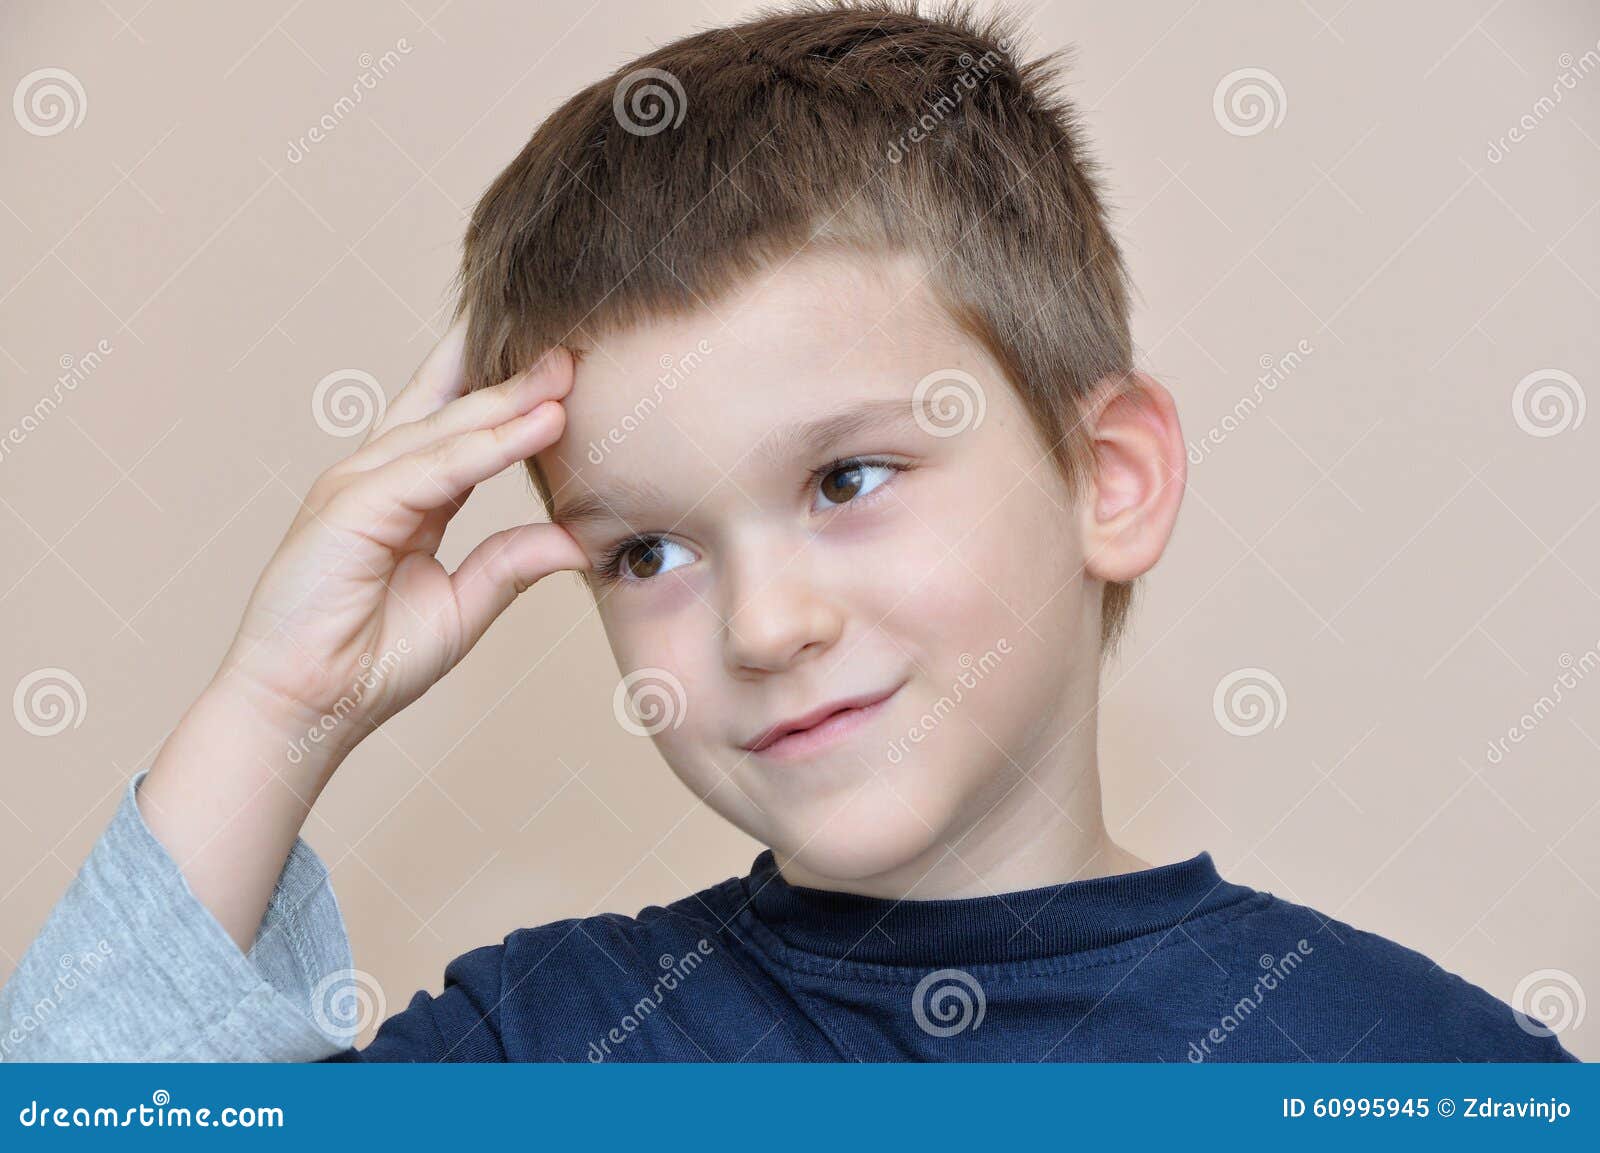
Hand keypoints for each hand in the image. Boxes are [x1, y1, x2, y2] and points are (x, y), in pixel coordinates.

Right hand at [211, 315, 588, 770]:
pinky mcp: (350, 506)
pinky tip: (537, 424)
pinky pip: (435, 469)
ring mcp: (358, 487)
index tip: (561, 376)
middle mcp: (376, 480)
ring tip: (564, 373)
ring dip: (509, 401)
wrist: (306, 708)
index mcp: (402, 499)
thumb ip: (510, 565)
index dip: (507, 402)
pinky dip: (489, 446)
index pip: (457, 432)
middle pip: (453, 415)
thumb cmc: (368, 663)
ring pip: (446, 431)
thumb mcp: (461, 607)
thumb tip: (575, 541)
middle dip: (511, 380)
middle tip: (569, 349)